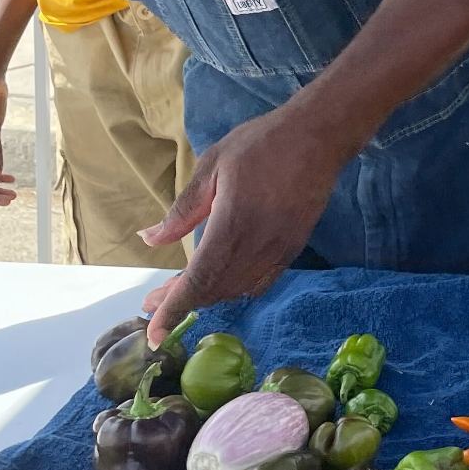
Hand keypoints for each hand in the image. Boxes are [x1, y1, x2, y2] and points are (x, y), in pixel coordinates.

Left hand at [136, 105, 343, 344]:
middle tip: (154, 301)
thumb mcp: (212, 166)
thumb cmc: (261, 143)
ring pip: (238, 289)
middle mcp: (258, 244)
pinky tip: (222, 280)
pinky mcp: (294, 247)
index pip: (199, 279)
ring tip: (182, 291)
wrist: (319, 136)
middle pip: (216, 289)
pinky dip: (236, 288)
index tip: (153, 333)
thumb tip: (150, 239)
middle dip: (182, 301)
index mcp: (233, 223)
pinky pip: (261, 281)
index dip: (174, 308)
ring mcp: (280, 249)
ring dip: (209, 295)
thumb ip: (182, 210)